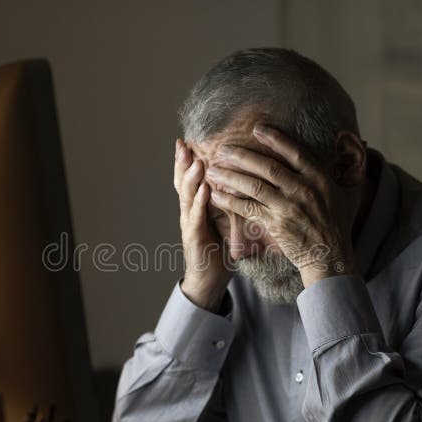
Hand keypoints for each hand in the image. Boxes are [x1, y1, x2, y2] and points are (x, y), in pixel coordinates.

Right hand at [173, 139, 232, 310]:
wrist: (209, 281)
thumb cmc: (218, 250)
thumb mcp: (224, 221)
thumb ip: (226, 202)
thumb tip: (240, 181)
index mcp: (196, 208)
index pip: (189, 180)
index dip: (186, 161)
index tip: (186, 141)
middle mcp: (189, 214)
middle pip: (183, 184)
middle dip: (182, 163)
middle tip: (183, 143)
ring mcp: (189, 226)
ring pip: (187, 198)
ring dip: (191, 178)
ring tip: (195, 160)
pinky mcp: (195, 240)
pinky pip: (197, 218)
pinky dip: (200, 203)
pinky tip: (205, 190)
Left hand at [205, 125, 354, 286]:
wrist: (331, 258)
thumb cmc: (339, 224)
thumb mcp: (350, 192)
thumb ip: (349, 164)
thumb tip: (348, 135)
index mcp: (320, 179)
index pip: (295, 153)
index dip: (275, 139)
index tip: (257, 129)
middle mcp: (303, 190)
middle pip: (268, 167)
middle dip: (242, 156)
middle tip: (222, 148)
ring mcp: (288, 208)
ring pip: (254, 186)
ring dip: (230, 177)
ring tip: (212, 170)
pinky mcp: (276, 225)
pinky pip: (248, 208)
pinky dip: (230, 200)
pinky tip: (216, 194)